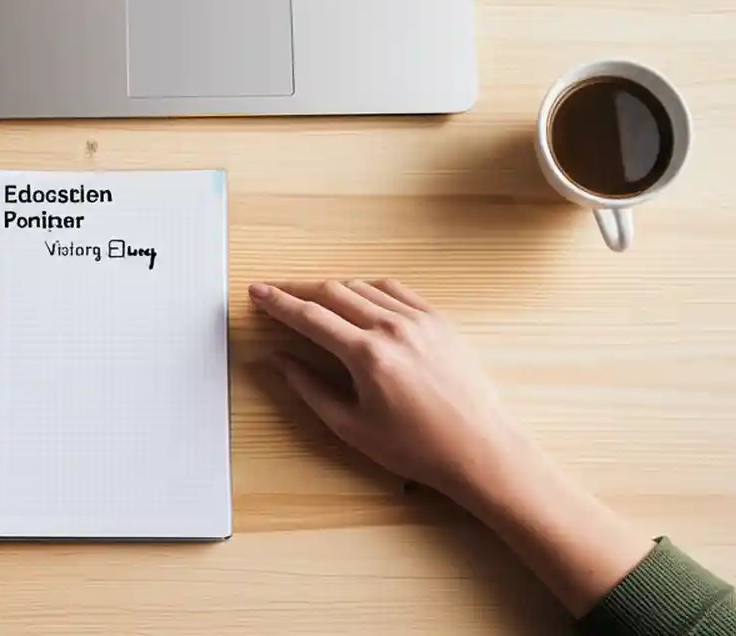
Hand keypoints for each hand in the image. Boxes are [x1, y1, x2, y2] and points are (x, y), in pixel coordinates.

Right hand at [249, 279, 529, 496]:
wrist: (478, 449)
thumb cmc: (415, 447)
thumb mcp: (350, 425)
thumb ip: (307, 387)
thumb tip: (276, 360)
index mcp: (367, 356)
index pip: (310, 316)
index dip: (278, 302)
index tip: (258, 292)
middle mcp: (393, 328)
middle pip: (332, 291)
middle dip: (297, 289)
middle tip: (276, 293)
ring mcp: (420, 320)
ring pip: (362, 287)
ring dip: (331, 289)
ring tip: (313, 300)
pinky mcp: (440, 320)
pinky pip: (395, 290)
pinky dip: (368, 289)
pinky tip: (358, 298)